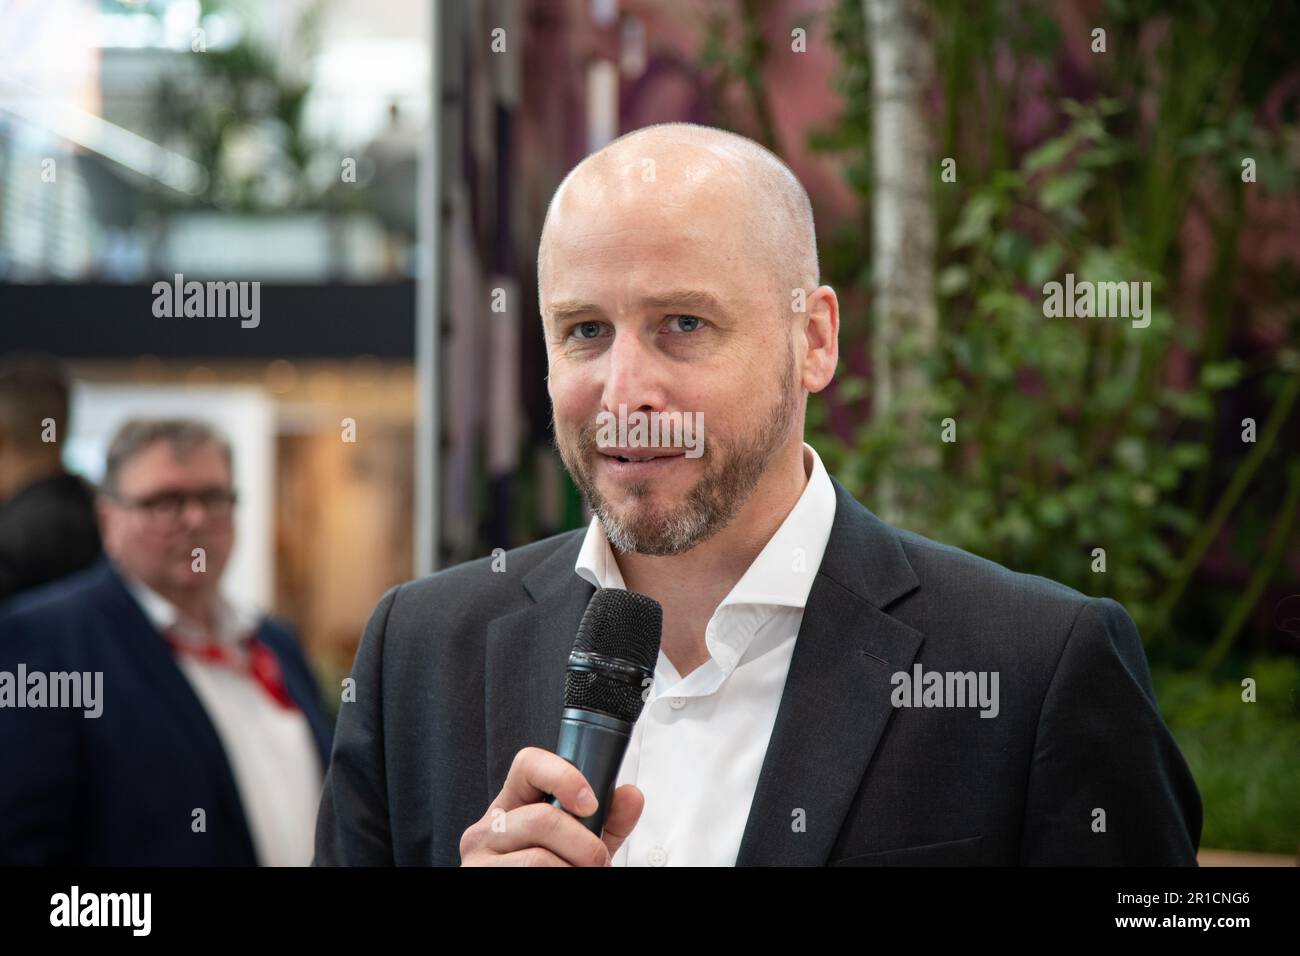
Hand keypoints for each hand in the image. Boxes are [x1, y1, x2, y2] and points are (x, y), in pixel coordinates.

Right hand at [459, 746, 643, 865]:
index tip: (590, 802)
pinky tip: (561, 882)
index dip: (563, 776)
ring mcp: (478, 858)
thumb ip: (606, 822)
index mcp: (512, 806)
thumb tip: (631, 797)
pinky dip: (561, 879)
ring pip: (539, 857)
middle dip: (584, 844)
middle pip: (542, 818)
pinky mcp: (478, 878)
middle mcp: (487, 828)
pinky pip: (532, 876)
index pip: (528, 764)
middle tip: (598, 861)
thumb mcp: (578, 845)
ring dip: (573, 869)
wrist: (521, 911)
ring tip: (581, 874)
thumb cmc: (550, 870)